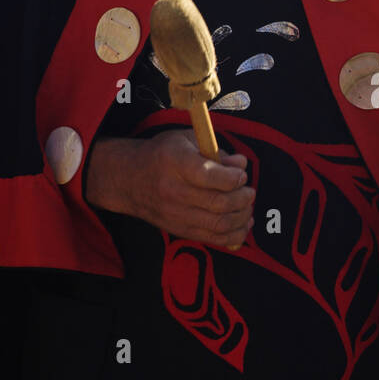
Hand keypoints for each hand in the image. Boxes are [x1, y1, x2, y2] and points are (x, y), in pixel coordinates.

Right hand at [84, 131, 254, 249]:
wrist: (129, 179)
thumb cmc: (164, 155)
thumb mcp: (187, 140)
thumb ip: (217, 152)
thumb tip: (241, 165)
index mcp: (176, 163)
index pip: (210, 176)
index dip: (234, 178)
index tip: (241, 175)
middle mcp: (174, 191)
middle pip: (218, 203)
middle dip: (243, 198)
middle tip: (248, 191)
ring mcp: (176, 214)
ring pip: (219, 224)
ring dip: (241, 217)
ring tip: (247, 206)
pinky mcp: (179, 230)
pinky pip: (213, 239)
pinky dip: (234, 235)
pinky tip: (242, 224)